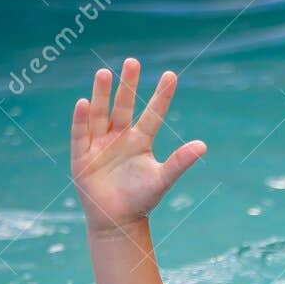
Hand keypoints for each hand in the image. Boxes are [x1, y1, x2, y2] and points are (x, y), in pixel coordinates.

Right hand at [71, 59, 205, 232]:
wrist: (117, 221)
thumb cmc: (141, 199)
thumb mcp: (162, 179)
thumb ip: (180, 161)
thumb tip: (203, 145)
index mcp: (140, 141)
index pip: (153, 114)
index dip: (161, 96)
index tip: (172, 75)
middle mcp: (119, 137)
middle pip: (124, 106)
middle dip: (127, 85)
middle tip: (133, 62)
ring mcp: (100, 144)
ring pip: (101, 114)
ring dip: (102, 95)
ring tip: (105, 73)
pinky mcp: (82, 156)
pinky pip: (81, 134)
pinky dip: (81, 120)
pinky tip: (84, 102)